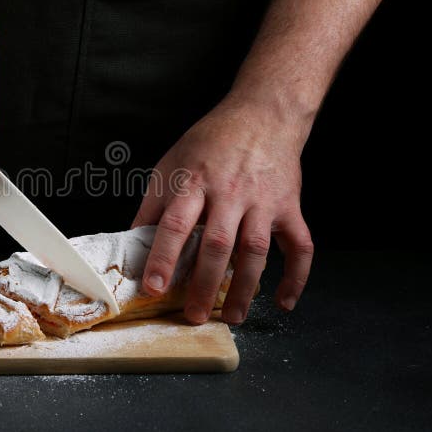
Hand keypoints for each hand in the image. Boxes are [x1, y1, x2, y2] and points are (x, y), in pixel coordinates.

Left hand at [132, 96, 313, 324]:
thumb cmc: (211, 142)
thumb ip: (153, 204)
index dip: (163, 257)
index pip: (175, 223)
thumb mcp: (171, 163)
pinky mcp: (289, 206)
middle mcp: (230, 192)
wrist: (263, 114)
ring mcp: (263, 200)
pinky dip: (296, 277)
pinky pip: (299, 246)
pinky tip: (284, 302)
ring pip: (256, 251)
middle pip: (216, 244)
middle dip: (204, 284)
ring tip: (232, 316)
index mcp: (194, 180)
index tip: (154, 287)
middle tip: (193, 315)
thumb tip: (132, 243)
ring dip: (244, 288)